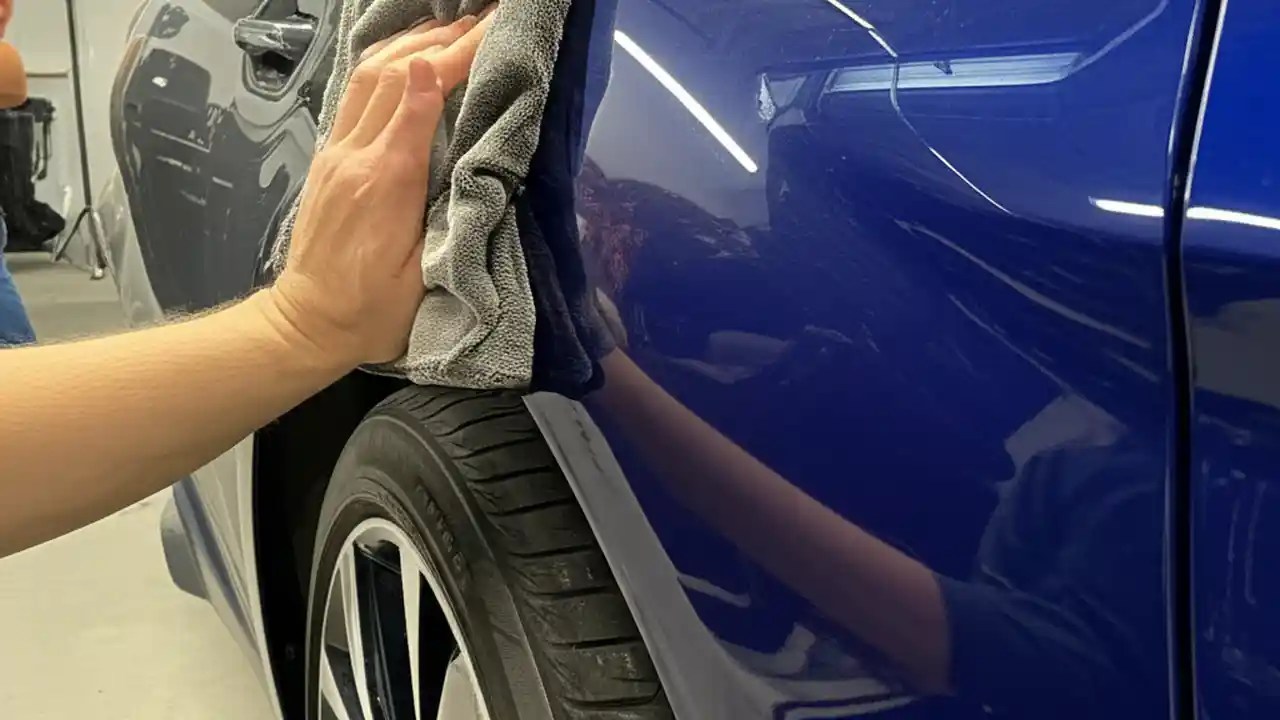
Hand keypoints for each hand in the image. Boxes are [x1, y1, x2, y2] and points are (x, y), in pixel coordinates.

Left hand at [267, 11, 492, 367]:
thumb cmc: (373, 312)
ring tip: (452, 26)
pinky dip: (386, 63)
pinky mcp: (329, 160)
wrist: (308, 325)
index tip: (490, 30)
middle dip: (443, 39)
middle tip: (486, 18)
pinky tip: (409, 56)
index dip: (457, 57)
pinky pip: (355, 94)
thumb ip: (437, 202)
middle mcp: (355, 156)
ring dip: (412, 43)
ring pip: (368, 75)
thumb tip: (454, 143)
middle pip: (395, 73)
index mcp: (386, 182)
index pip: (421, 97)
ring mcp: (336, 154)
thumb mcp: (420, 270)